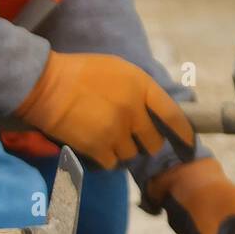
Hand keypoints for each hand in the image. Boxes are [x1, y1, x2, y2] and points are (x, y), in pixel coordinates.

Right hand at [15, 51, 196, 169]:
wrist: (47, 85)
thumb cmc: (79, 72)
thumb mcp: (117, 69)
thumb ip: (138, 88)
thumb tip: (150, 108)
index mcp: (141, 86)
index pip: (173, 115)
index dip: (183, 132)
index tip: (187, 143)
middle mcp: (134, 110)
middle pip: (153, 141)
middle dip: (145, 142)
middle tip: (131, 139)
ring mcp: (116, 130)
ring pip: (131, 154)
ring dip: (121, 151)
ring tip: (106, 140)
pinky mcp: (98, 147)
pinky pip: (112, 164)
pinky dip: (105, 160)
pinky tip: (95, 148)